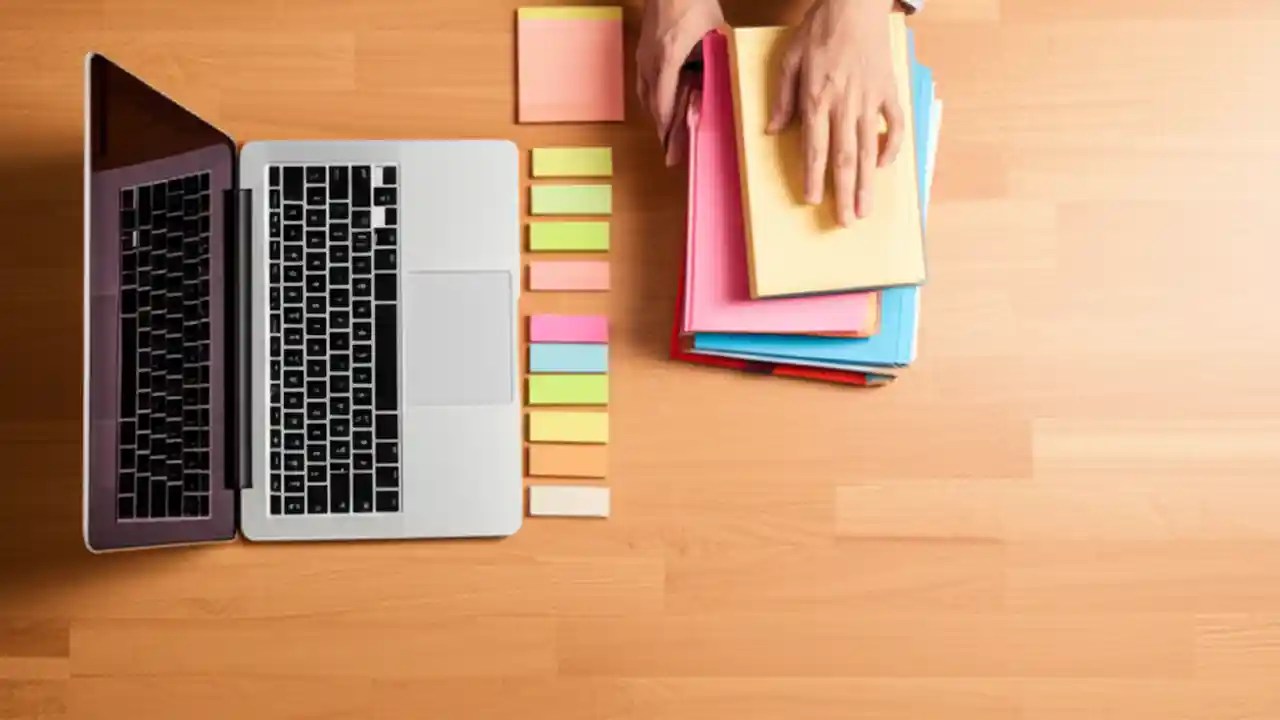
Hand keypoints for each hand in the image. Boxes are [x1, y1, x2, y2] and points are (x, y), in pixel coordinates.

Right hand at [637, 0, 723, 164]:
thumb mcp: (712, 31)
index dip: (669, 131)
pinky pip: (645, 83)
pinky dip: (653, 98)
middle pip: (654, 107)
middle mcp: (650, 63)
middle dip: (664, 131)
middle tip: (672, 153)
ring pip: (647, 96)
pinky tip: (662, 104)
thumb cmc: (691, 0)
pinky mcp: (642, 51)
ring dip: (658, 115)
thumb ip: (713, 59)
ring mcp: (643, 57)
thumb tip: (718, 84)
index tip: (673, 151)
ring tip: (668, 134)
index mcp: (667, 60)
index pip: (665, 105)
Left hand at [768, 0, 903, 224]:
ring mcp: (870, 100)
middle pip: (844, 157)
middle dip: (844, 192)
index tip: (812, 200)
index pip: (815, 147)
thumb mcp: (789, 58)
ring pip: (868, 150)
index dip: (814, 175)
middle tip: (845, 221)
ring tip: (865, 210)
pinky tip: (883, 166)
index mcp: (818, 98)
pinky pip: (894, 125)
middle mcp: (845, 105)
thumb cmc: (819, 30)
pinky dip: (891, 148)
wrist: (855, 5)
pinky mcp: (889, 91)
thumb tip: (773, 130)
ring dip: (866, 183)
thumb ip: (782, 97)